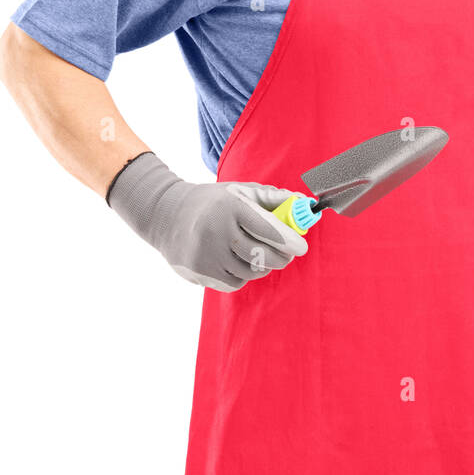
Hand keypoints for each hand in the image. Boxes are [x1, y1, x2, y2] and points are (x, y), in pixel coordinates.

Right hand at [107, 152, 307, 290]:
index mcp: (230, 206)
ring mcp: (206, 254)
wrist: (168, 215)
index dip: (288, 240)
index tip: (302, 247)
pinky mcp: (199, 273)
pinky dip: (243, 275)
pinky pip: (234, 282)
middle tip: (288, 254)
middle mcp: (216, 231)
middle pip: (261, 255)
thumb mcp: (241, 192)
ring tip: (260, 253)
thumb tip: (304, 203)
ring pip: (250, 272)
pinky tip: (238, 261)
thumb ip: (273, 198)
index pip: (266, 228)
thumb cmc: (215, 202)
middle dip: (281, 257)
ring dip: (263, 266)